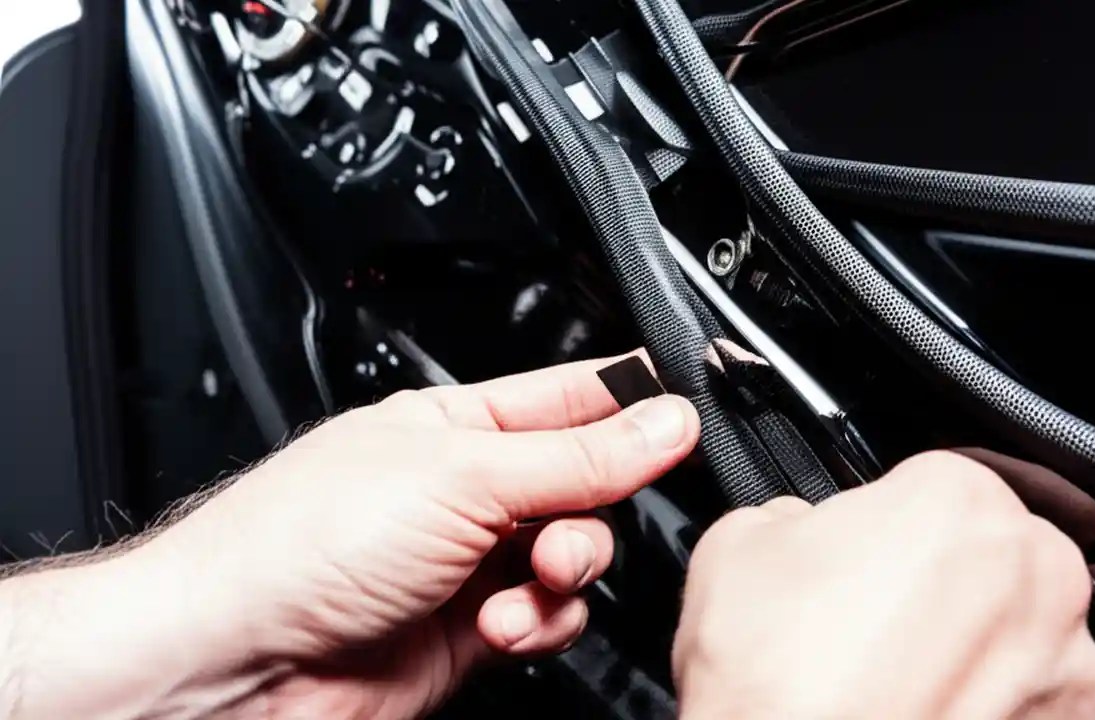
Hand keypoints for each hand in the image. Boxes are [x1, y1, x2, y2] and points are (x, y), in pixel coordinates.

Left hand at [2, 352, 699, 718]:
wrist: (241, 659)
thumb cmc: (303, 540)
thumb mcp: (464, 476)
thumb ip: (579, 455)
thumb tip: (665, 420)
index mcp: (458, 422)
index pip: (571, 397)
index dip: (631, 406)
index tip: (682, 421)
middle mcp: (468, 489)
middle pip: (585, 485)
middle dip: (591, 509)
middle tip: (568, 526)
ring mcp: (470, 562)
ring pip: (574, 558)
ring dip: (565, 572)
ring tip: (528, 579)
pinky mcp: (472, 631)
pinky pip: (548, 618)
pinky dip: (540, 623)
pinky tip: (501, 625)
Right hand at [673, 451, 1094, 719]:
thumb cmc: (774, 687)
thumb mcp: (736, 548)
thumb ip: (790, 515)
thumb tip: (800, 527)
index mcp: (957, 499)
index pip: (929, 485)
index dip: (884, 523)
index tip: (859, 555)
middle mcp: (1034, 573)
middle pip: (988, 554)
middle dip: (941, 581)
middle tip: (872, 622)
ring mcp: (1065, 662)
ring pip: (1017, 630)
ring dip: (971, 646)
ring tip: (894, 682)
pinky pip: (1031, 699)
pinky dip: (993, 706)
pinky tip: (926, 713)